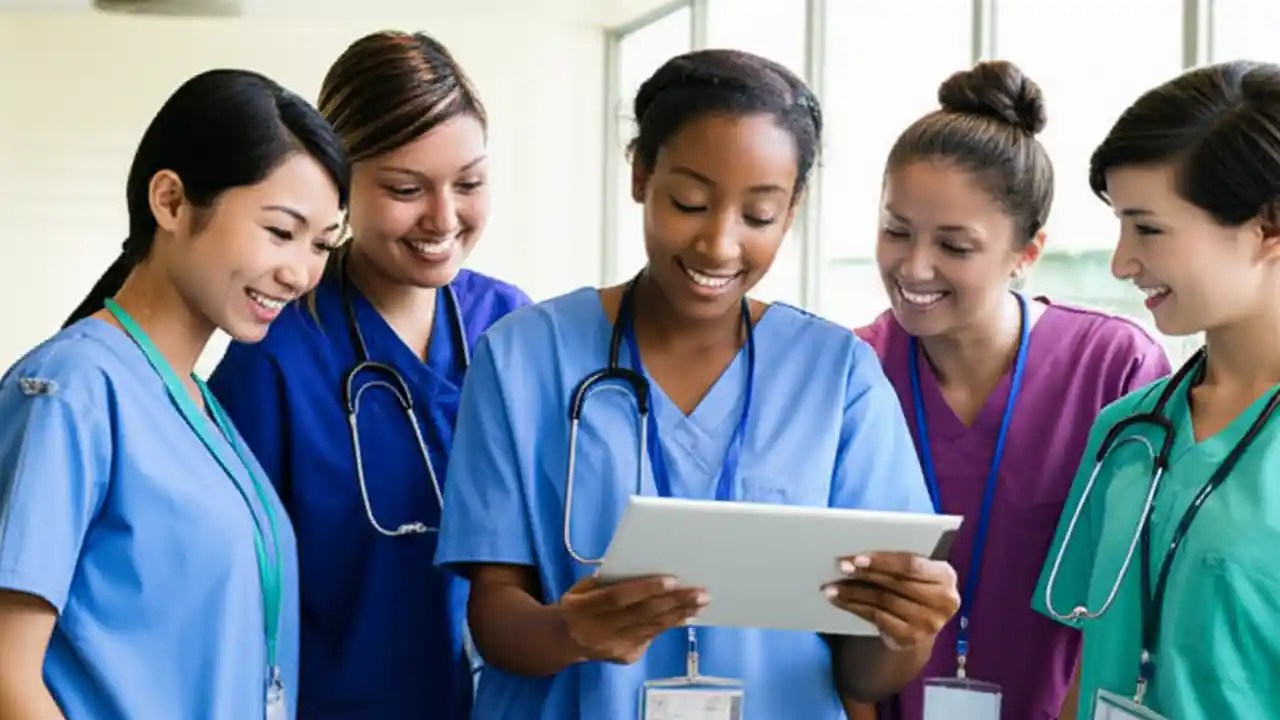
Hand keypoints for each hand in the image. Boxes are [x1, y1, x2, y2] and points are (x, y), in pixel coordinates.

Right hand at [557, 575, 706, 664]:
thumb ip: (606, 581)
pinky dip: (670, 625)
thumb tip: (639, 568)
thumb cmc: (577, 604)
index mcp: (585, 609)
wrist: (561, 641)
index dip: (645, 589)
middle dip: (674, 603)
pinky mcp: (625, 656)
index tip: (672, 579)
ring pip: (651, 628)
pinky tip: (686, 615)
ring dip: (679, 614)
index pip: (618, 598)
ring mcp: (614, 647)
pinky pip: (651, 638)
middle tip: (700, 592)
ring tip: (700, 602)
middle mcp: (600, 631)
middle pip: (642, 615)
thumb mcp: (582, 588)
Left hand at [823, 552, 958, 650]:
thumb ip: (901, 559)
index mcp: (945, 576)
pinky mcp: (910, 638)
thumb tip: (861, 553)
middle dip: (865, 574)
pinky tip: (839, 600)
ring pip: (883, 602)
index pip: (911, 566)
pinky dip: (855, 607)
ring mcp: (928, 624)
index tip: (857, 558)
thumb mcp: (918, 569)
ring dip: (854, 593)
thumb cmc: (915, 583)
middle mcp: (943, 602)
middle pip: (895, 584)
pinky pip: (877, 618)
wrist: (921, 619)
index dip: (883, 561)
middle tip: (841, 567)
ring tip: (831, 586)